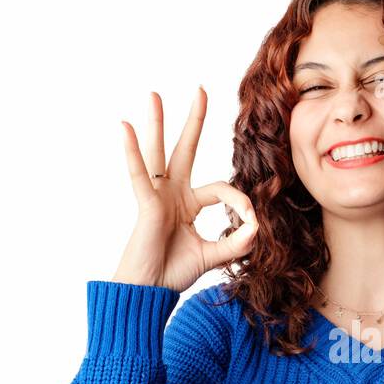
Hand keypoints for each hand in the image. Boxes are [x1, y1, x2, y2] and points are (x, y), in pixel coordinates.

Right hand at [112, 87, 258, 290]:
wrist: (149, 292)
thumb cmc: (173, 274)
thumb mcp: (213, 256)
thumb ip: (237, 242)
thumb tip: (258, 228)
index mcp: (188, 204)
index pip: (222, 190)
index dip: (241, 204)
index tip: (252, 224)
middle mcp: (172, 195)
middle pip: (185, 151)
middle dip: (194, 122)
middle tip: (200, 91)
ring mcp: (158, 197)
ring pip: (159, 154)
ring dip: (157, 124)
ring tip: (154, 95)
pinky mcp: (146, 205)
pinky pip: (140, 175)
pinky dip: (132, 152)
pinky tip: (125, 127)